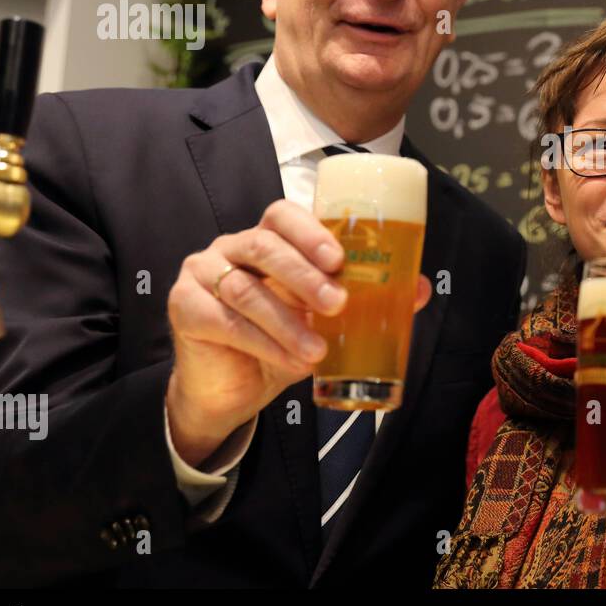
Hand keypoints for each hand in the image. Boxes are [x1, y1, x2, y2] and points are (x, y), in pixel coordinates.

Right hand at [166, 199, 432, 466]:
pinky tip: (289, 361)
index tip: (339, 258)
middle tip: (337, 304)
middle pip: (263, 245)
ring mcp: (203, 274)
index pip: (282, 215)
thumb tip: (421, 289)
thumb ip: (366, 302)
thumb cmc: (281, 342)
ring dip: (286, 321)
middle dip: (303, 274)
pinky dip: (262, 343)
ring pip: (244, 288)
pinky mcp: (184, 307)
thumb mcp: (325, 322)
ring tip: (317, 350)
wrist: (232, 390)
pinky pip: (224, 321)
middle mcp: (231, 248)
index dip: (309, 230)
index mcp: (267, 240)